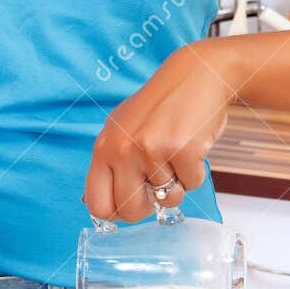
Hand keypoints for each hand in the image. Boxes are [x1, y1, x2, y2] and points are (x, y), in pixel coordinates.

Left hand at [83, 42, 238, 221]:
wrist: (196, 75)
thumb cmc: (160, 106)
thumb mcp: (122, 129)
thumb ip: (109, 165)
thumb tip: (93, 204)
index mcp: (104, 147)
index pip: (98, 204)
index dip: (118, 212)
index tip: (133, 203)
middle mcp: (123, 149)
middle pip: (131, 210)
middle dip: (150, 205)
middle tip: (160, 183)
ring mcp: (151, 149)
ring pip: (168, 199)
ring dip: (179, 182)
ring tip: (177, 152)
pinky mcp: (182, 149)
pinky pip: (192, 184)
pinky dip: (197, 171)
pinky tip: (192, 145)